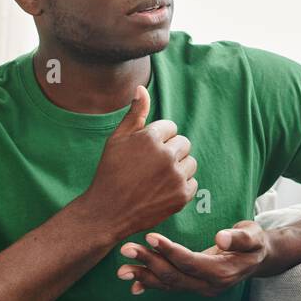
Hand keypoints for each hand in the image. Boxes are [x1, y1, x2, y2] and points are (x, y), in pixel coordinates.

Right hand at [77, 84, 197, 241]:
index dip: (157, 140)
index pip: (170, 128)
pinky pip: (192, 182)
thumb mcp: (117, 140)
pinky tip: (162, 191)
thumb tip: (141, 88)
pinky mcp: (182, 196)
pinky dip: (181, 186)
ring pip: (190, 162)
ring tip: (157, 178)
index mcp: (150, 137)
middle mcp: (166, 155)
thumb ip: (134, 114)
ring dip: (178, 168)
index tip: (144, 153)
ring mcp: (176, 176)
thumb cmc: (110, 172)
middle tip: (150, 166)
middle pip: (183, 143)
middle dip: (170, 152)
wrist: (107, 211)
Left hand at [117, 220, 271, 296]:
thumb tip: (221, 238)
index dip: (170, 251)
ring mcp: (201, 288)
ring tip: (121, 269)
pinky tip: (133, 284)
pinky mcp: (194, 286)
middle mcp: (209, 285)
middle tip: (127, 248)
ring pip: (169, 285)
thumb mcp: (253, 235)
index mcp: (223, 272)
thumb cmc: (254, 243)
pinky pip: (170, 288)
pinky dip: (151, 285)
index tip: (150, 237)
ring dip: (144, 276)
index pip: (190, 262)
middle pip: (174, 276)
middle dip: (149, 263)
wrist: (257, 259)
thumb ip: (240, 238)